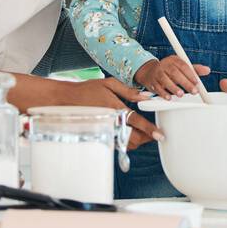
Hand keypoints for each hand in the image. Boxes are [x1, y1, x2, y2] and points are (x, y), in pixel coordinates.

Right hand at [46, 77, 161, 149]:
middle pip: (133, 137)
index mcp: (114, 107)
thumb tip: (145, 97)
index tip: (159, 134)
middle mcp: (110, 121)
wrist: (67, 100)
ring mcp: (105, 130)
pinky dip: (128, 141)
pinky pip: (118, 143)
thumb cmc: (87, 90)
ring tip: (145, 134)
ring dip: (138, 141)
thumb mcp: (109, 84)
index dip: (149, 129)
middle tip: (155, 134)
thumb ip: (128, 91)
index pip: (136, 121)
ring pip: (126, 143)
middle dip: (147, 138)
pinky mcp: (101, 134)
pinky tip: (131, 134)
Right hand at [136, 56, 210, 99]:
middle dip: (185, 83)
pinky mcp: (152, 82)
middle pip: (175, 73)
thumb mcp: (181, 68)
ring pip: (165, 79)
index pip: (183, 65)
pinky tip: (169, 98)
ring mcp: (157, 73)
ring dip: (173, 88)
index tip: (197, 82)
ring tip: (181, 94)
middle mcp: (164, 65)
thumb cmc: (170, 70)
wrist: (150, 72)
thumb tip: (207, 70)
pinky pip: (157, 87)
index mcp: (173, 60)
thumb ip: (194, 69)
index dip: (191, 74)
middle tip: (194, 91)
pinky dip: (163, 93)